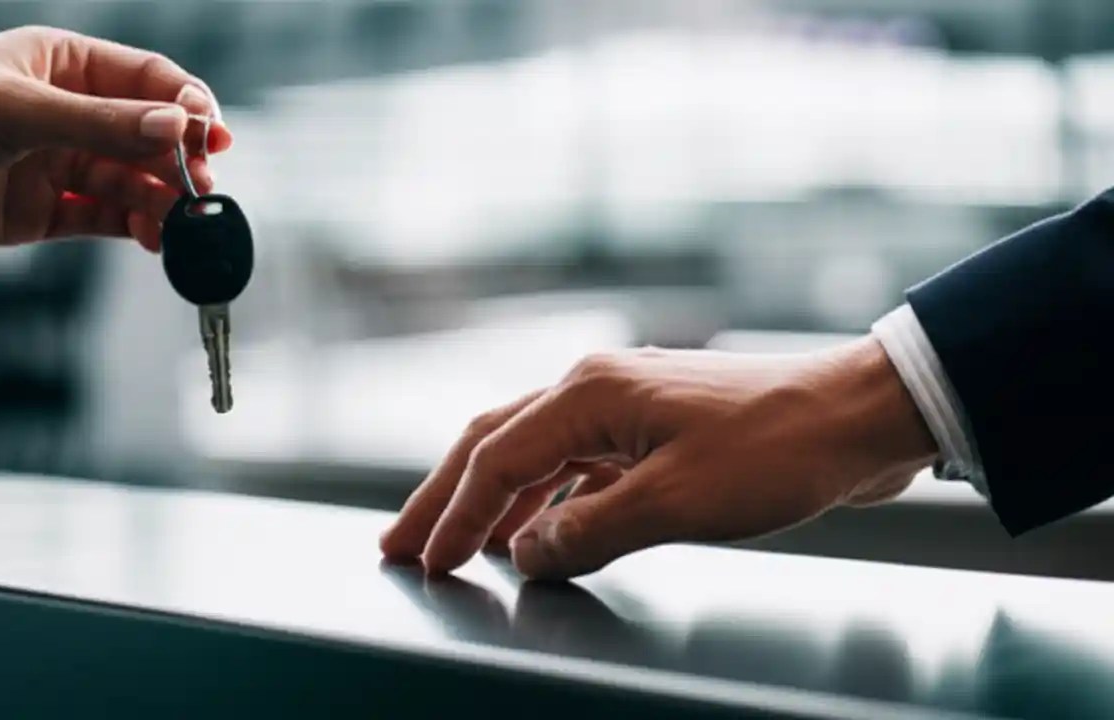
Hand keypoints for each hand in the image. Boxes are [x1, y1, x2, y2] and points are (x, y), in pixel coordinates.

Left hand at [0, 26, 232, 251]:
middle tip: (201, 188)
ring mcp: (55, 162)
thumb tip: (178, 128)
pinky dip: (133, 228)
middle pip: (147, 135)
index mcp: (61, 64)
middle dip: (179, 160)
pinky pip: (104, 218)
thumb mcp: (13, 111)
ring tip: (175, 224)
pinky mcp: (43, 211)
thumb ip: (100, 124)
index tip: (213, 137)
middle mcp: (65, 112)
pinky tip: (152, 239)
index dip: (186, 105)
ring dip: (159, 201)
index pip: (147, 78)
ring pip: (130, 181)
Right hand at [379, 336, 938, 579]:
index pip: (496, 458)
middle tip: (400, 543)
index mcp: (590, 393)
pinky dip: (546, 499)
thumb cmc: (779, 448)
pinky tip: (537, 530)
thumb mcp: (676, 502)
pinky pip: (577, 463)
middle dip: (444, 496)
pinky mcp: (654, 426)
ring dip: (491, 500)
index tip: (425, 561)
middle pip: (494, 442)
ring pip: (534, 453)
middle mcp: (596, 388)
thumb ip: (589, 531)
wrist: (860, 415)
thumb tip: (527, 553)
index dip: (455, 515)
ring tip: (453, 540)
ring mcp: (626, 404)